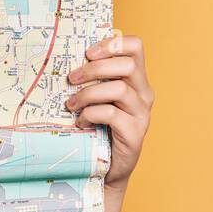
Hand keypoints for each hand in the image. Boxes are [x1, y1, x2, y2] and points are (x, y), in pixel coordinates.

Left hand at [65, 33, 153, 189]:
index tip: (88, 53)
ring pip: (119, 89)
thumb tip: (68, 60)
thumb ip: (93, 79)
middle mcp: (144, 94)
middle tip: (72, 78)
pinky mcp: (134, 134)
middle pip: (128, 65)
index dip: (112, 44)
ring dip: (88, 94)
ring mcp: (142, 114)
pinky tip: (81, 122)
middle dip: (94, 68)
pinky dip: (90, 114)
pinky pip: (111, 114)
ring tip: (71, 104)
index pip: (135, 47)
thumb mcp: (97, 98)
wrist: (107, 167)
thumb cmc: (98, 127)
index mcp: (136, 79)